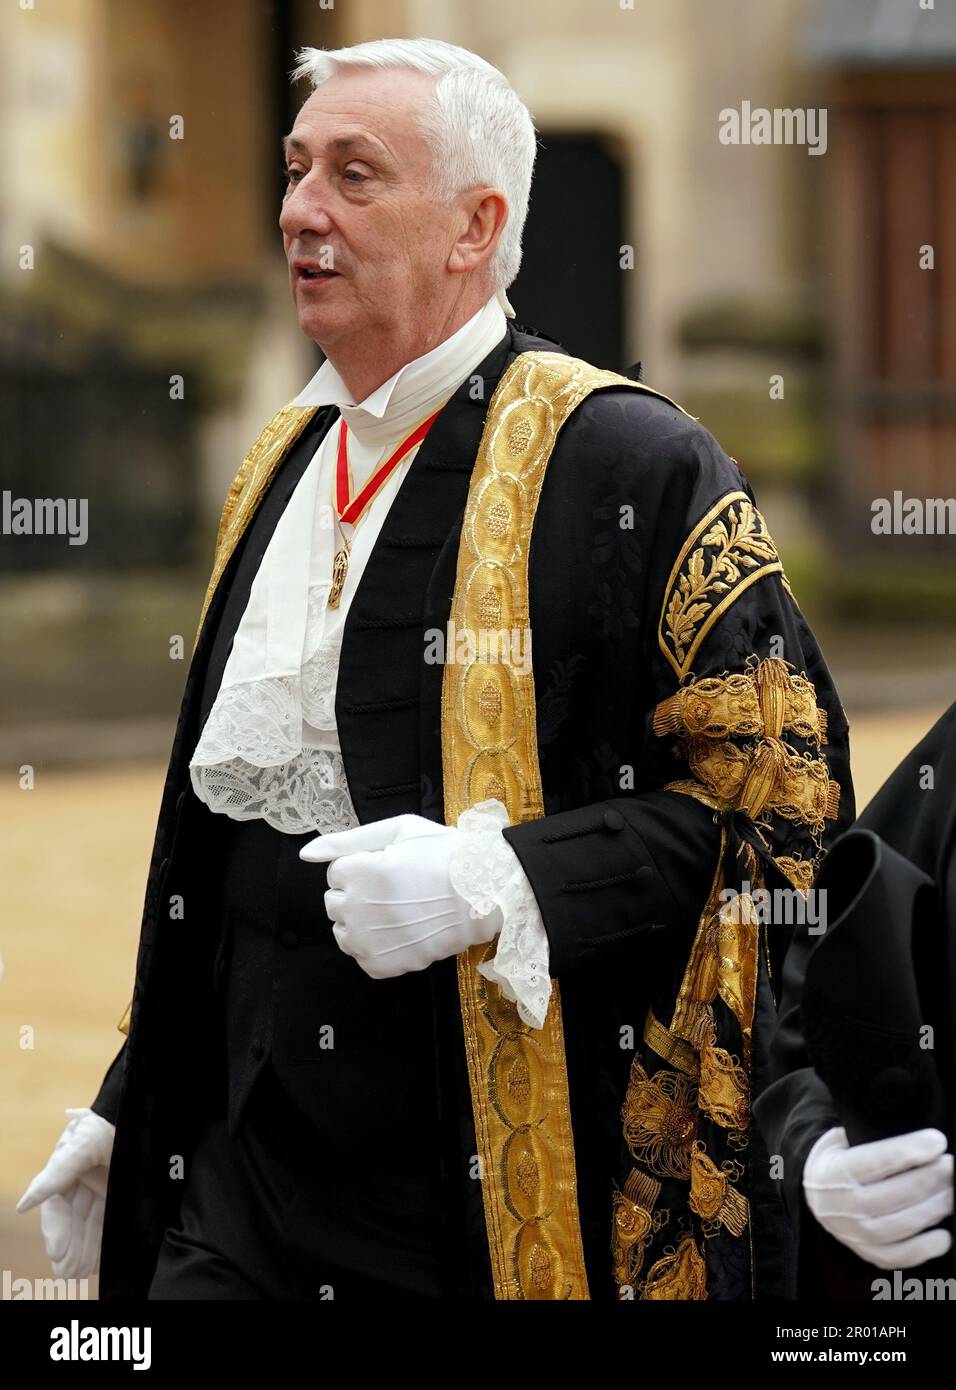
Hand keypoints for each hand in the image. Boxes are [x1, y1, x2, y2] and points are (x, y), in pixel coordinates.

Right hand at [16, 1108, 114, 1278]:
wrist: (148, 1109)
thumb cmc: (112, 1120)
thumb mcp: (84, 1143)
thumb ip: (57, 1172)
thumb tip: (24, 1204)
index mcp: (67, 1167)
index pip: (57, 1206)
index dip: (56, 1231)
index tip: (59, 1253)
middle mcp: (83, 1179)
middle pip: (73, 1219)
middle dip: (70, 1247)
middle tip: (69, 1272)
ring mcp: (102, 1185)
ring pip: (90, 1223)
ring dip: (84, 1248)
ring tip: (80, 1271)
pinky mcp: (121, 1190)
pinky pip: (108, 1219)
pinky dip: (102, 1240)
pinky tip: (98, 1259)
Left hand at [299, 813, 501, 978]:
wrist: (484, 893)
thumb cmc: (444, 855)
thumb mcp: (399, 830)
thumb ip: (347, 840)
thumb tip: (305, 854)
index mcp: (359, 871)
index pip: (335, 873)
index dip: (362, 867)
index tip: (389, 868)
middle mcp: (357, 908)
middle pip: (333, 903)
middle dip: (357, 895)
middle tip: (393, 890)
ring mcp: (369, 940)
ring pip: (343, 932)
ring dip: (362, 923)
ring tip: (396, 912)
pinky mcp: (382, 964)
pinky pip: (361, 957)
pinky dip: (377, 947)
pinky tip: (401, 933)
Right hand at [803, 1126, 952, 1268]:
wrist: (814, 1188)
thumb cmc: (842, 1156)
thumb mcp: (846, 1139)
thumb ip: (875, 1139)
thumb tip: (922, 1141)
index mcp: (835, 1169)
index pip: (873, 1160)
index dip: (907, 1151)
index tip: (937, 1141)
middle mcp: (840, 1204)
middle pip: (889, 1195)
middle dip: (927, 1180)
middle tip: (952, 1167)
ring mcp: (851, 1232)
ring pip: (895, 1227)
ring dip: (931, 1210)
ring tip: (952, 1194)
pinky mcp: (864, 1252)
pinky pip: (894, 1256)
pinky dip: (922, 1249)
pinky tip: (943, 1237)